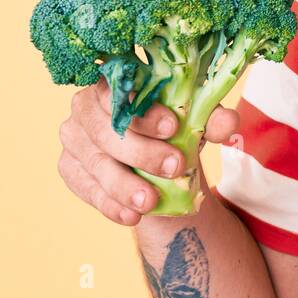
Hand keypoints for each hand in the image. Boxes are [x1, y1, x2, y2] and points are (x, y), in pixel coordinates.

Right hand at [57, 76, 240, 224]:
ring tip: (151, 201)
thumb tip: (228, 122)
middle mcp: (85, 106)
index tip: (173, 126)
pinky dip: (110, 204)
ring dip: (124, 185)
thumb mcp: (194, 120)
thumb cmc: (172, 128)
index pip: (120, 91)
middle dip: (142, 151)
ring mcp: (74, 139)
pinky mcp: (70, 168)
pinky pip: (86, 189)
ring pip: (96, 163)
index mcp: (115, 82)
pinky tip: (132, 215)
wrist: (157, 160)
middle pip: (107, 130)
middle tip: (175, 166)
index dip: (144, 111)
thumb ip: (210, 118)